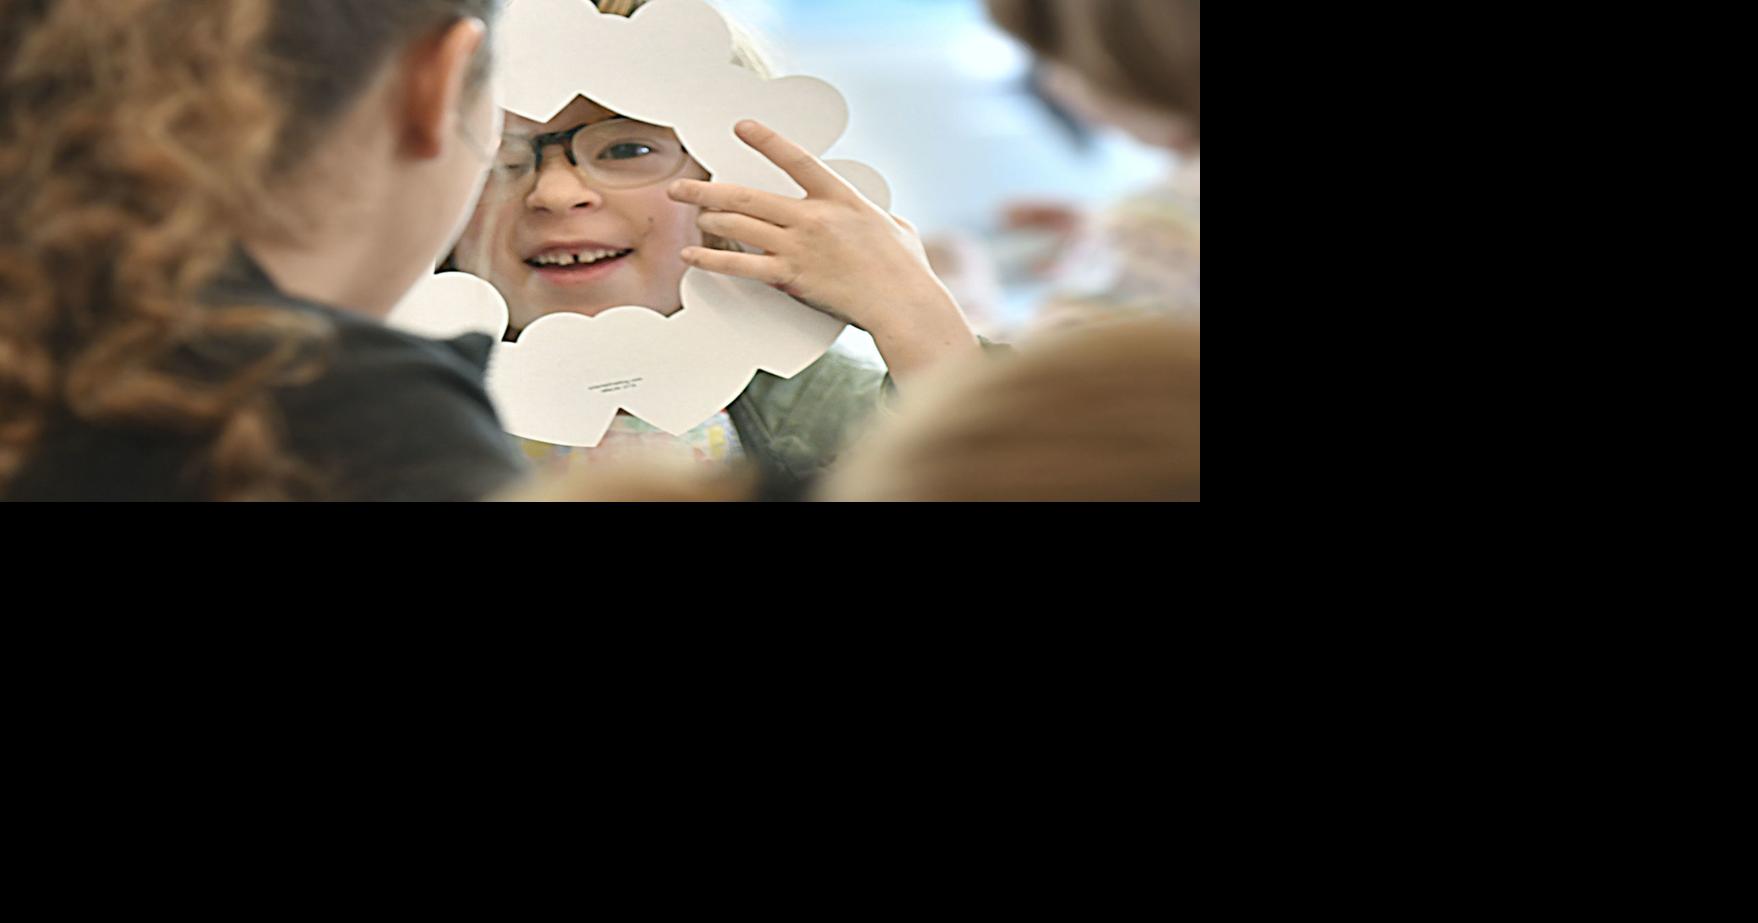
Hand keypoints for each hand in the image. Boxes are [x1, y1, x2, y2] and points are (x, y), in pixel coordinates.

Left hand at [668, 120, 979, 379]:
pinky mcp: (791, 276)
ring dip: (710, 220)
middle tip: (682, 187)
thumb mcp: (899, 227)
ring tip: (695, 217)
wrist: (903, 303)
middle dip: (708, 190)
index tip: (742, 126)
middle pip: (748, 197)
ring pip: (739, 226)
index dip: (767, 141)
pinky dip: (712, 260)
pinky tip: (693, 256)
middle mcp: (813, 217)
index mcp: (840, 197)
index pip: (796, 159)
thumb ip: (881, 216)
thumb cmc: (906, 270)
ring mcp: (799, 246)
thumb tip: (884, 219)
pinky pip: (741, 266)